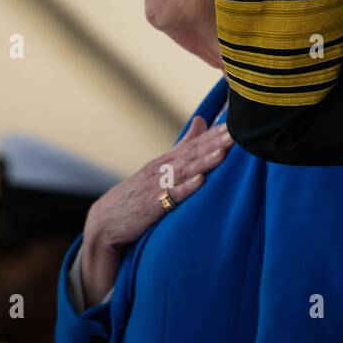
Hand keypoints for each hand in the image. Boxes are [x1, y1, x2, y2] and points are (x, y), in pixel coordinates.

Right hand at [80, 116, 231, 303]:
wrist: (105, 222)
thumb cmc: (138, 192)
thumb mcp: (162, 166)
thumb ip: (184, 145)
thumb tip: (203, 120)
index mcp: (166, 160)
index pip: (195, 143)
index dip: (215, 134)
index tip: (236, 123)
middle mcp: (162, 170)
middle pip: (192, 154)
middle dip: (215, 143)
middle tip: (237, 133)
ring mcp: (156, 187)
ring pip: (184, 172)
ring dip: (204, 162)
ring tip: (223, 152)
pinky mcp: (151, 207)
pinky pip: (170, 197)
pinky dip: (185, 188)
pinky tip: (200, 181)